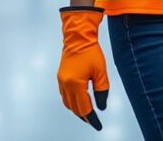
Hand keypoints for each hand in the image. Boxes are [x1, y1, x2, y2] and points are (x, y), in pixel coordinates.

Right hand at [57, 7, 109, 130]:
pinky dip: (71, 102)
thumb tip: (101, 108)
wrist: (78, 37)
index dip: (92, 119)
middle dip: (84, 116)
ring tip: (87, 114)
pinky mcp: (60, 77)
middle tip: (94, 122)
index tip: (98, 125)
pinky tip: (79, 102)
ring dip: (77, 110)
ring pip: (68, 103)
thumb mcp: (101, 73)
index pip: (84, 108)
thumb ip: (102, 91)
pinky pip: (64, 95)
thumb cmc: (91, 52)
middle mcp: (65, 84)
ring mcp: (61, 80)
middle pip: (74, 108)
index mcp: (75, 84)